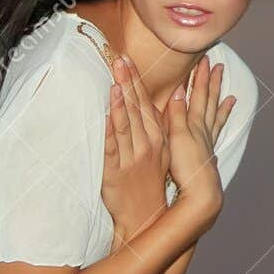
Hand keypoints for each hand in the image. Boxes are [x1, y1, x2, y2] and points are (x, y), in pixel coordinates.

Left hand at [100, 54, 169, 239]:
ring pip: (126, 121)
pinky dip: (112, 123)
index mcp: (158, 139)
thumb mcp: (162, 154)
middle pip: (137, 107)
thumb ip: (159, 128)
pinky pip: (113, 143)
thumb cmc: (152, 183)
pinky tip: (109, 106)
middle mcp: (148, 145)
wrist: (145, 216)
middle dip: (129, 81)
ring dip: (121, 97)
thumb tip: (163, 103)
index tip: (129, 60)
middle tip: (121, 58)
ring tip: (116, 75)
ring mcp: (132, 157)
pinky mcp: (116, 170)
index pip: (146, 104)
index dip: (137, 81)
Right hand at [164, 54, 235, 219]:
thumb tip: (178, 91)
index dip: (200, 78)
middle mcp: (203, 130)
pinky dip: (221, 121)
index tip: (204, 60)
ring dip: (219, 101)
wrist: (199, 193)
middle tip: (218, 66)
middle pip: (209, 101)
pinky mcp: (208, 154)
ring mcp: (207, 142)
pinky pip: (217, 132)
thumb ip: (176, 115)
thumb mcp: (176, 138)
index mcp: (194, 124)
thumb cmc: (186, 167)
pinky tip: (223, 120)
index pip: (197, 95)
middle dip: (212, 83)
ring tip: (228, 92)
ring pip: (215, 115)